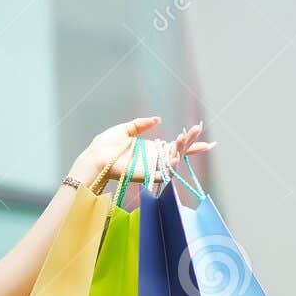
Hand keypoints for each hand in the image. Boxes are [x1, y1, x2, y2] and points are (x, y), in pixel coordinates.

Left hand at [69, 117, 215, 186]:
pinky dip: (170, 166)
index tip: (200, 131)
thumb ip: (141, 124)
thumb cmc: (106, 145)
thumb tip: (158, 119)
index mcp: (152, 149)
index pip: (175, 145)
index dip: (189, 141)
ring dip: (181, 149)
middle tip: (196, 129)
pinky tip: (175, 157)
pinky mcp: (146, 176)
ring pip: (174, 161)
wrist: (95, 156)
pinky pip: (163, 174)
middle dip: (190, 141)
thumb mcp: (126, 129)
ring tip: (185, 136)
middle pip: (179, 152)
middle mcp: (155, 159)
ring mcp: (152, 168)